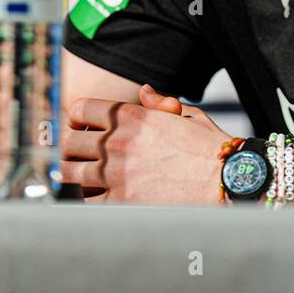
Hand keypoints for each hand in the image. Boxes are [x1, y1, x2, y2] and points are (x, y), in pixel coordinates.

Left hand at [61, 93, 230, 203]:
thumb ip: (159, 103)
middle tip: (78, 152)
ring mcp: (116, 173)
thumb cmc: (210, 149)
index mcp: (133, 116)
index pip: (81, 108)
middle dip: (71, 145)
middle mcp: (119, 142)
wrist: (225, 182)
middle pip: (68, 140)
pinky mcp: (120, 202)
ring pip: (70, 171)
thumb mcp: (187, 116)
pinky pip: (86, 200)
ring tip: (83, 175)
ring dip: (74, 172)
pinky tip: (99, 195)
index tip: (80, 124)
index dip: (77, 116)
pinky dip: (88, 198)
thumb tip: (144, 90)